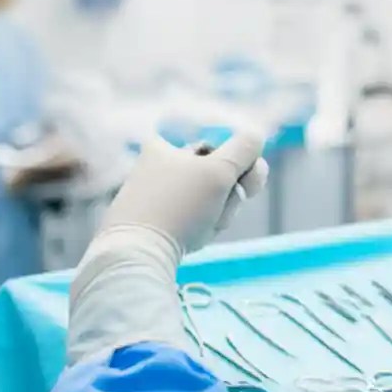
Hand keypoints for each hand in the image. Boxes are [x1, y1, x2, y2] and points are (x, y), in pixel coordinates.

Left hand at [101, 132, 269, 254]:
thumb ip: (245, 148)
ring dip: (217, 216)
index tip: (246, 188)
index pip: (221, 150)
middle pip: (216, 178)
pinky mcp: (153, 224)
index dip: (241, 169)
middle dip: (229, 198)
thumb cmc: (178, 207)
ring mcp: (154, 197)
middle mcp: (156, 167)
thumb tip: (255, 136)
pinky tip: (189, 241)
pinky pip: (192, 222)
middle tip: (218, 211)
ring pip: (208, 203)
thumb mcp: (219, 171)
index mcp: (162, 147)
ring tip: (200, 229)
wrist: (136, 255)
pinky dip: (200, 231)